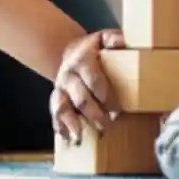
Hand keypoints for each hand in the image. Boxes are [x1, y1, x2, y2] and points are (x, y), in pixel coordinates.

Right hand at [49, 29, 124, 143]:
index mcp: (82, 59)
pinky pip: (55, 114)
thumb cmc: (94, 49)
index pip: (94, 80)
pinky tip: (68, 139)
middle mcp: (68, 74)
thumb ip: (116, 40)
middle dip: (94, 114)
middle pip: (80, 97)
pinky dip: (60, 127)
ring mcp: (60, 88)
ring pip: (62, 107)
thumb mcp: (104, 39)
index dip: (106, 96)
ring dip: (72, 123)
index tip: (117, 110)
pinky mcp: (56, 98)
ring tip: (80, 138)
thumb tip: (123, 43)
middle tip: (108, 126)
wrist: (71, 52)